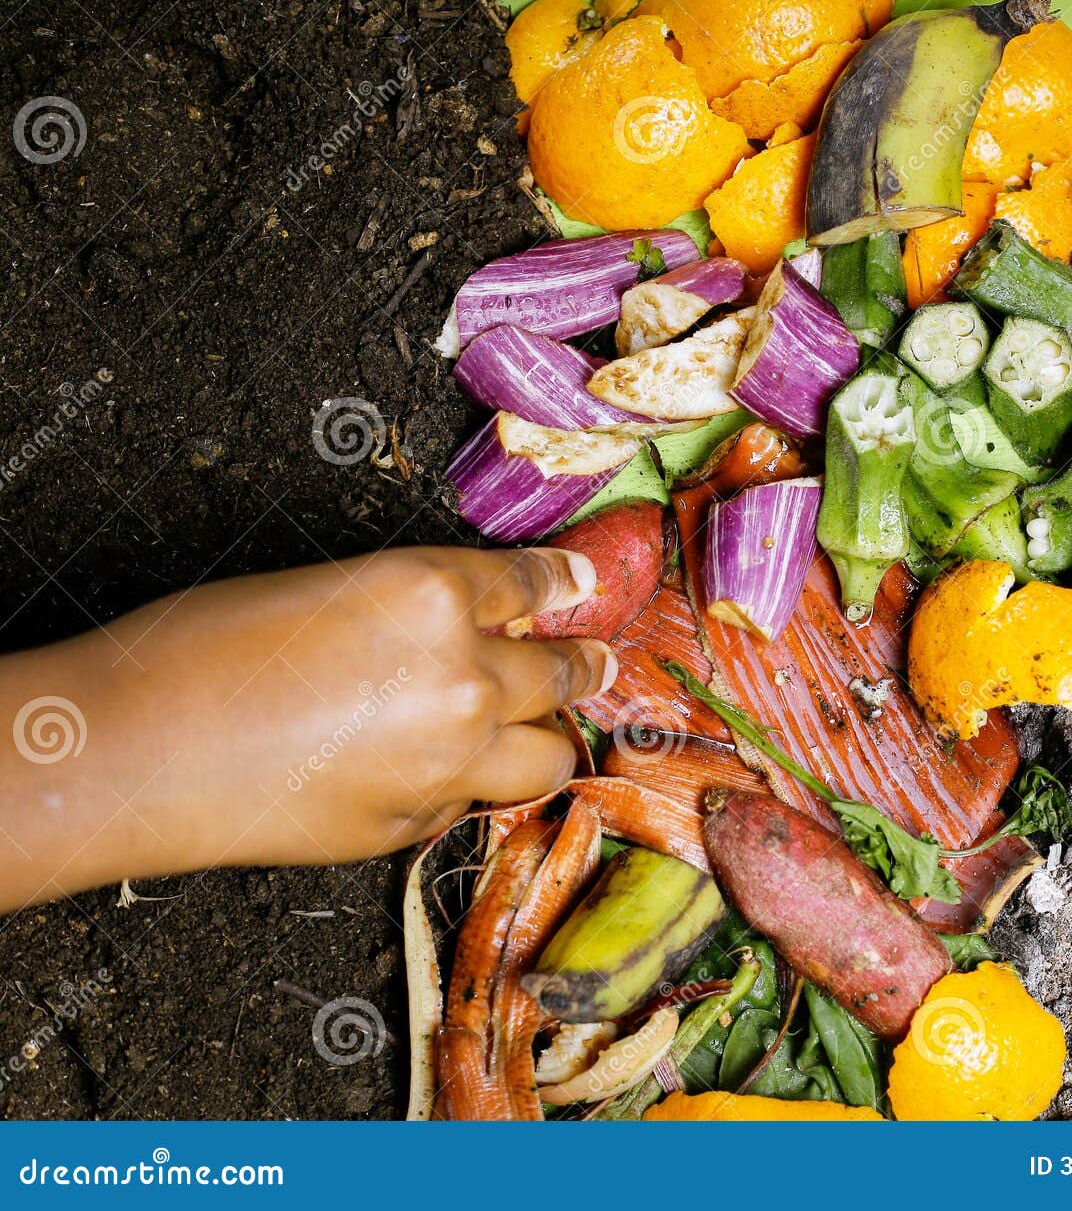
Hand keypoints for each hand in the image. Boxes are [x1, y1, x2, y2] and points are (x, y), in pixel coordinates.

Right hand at [0, 546, 613, 909]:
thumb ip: (411, 607)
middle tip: (598, 660)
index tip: (581, 586)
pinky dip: (466, 785)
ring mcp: (450, 758)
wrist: (137, 750)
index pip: (528, 585)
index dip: (561, 584)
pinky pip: (470, 801)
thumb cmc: (201, 651)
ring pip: (546, 756)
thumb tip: (464, 625)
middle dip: (585, 664)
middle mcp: (462, 676)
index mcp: (431, 594)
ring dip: (548, 739)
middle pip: (558, 674)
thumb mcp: (326, 589)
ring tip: (549, 731)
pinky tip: (434, 773)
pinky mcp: (418, 822)